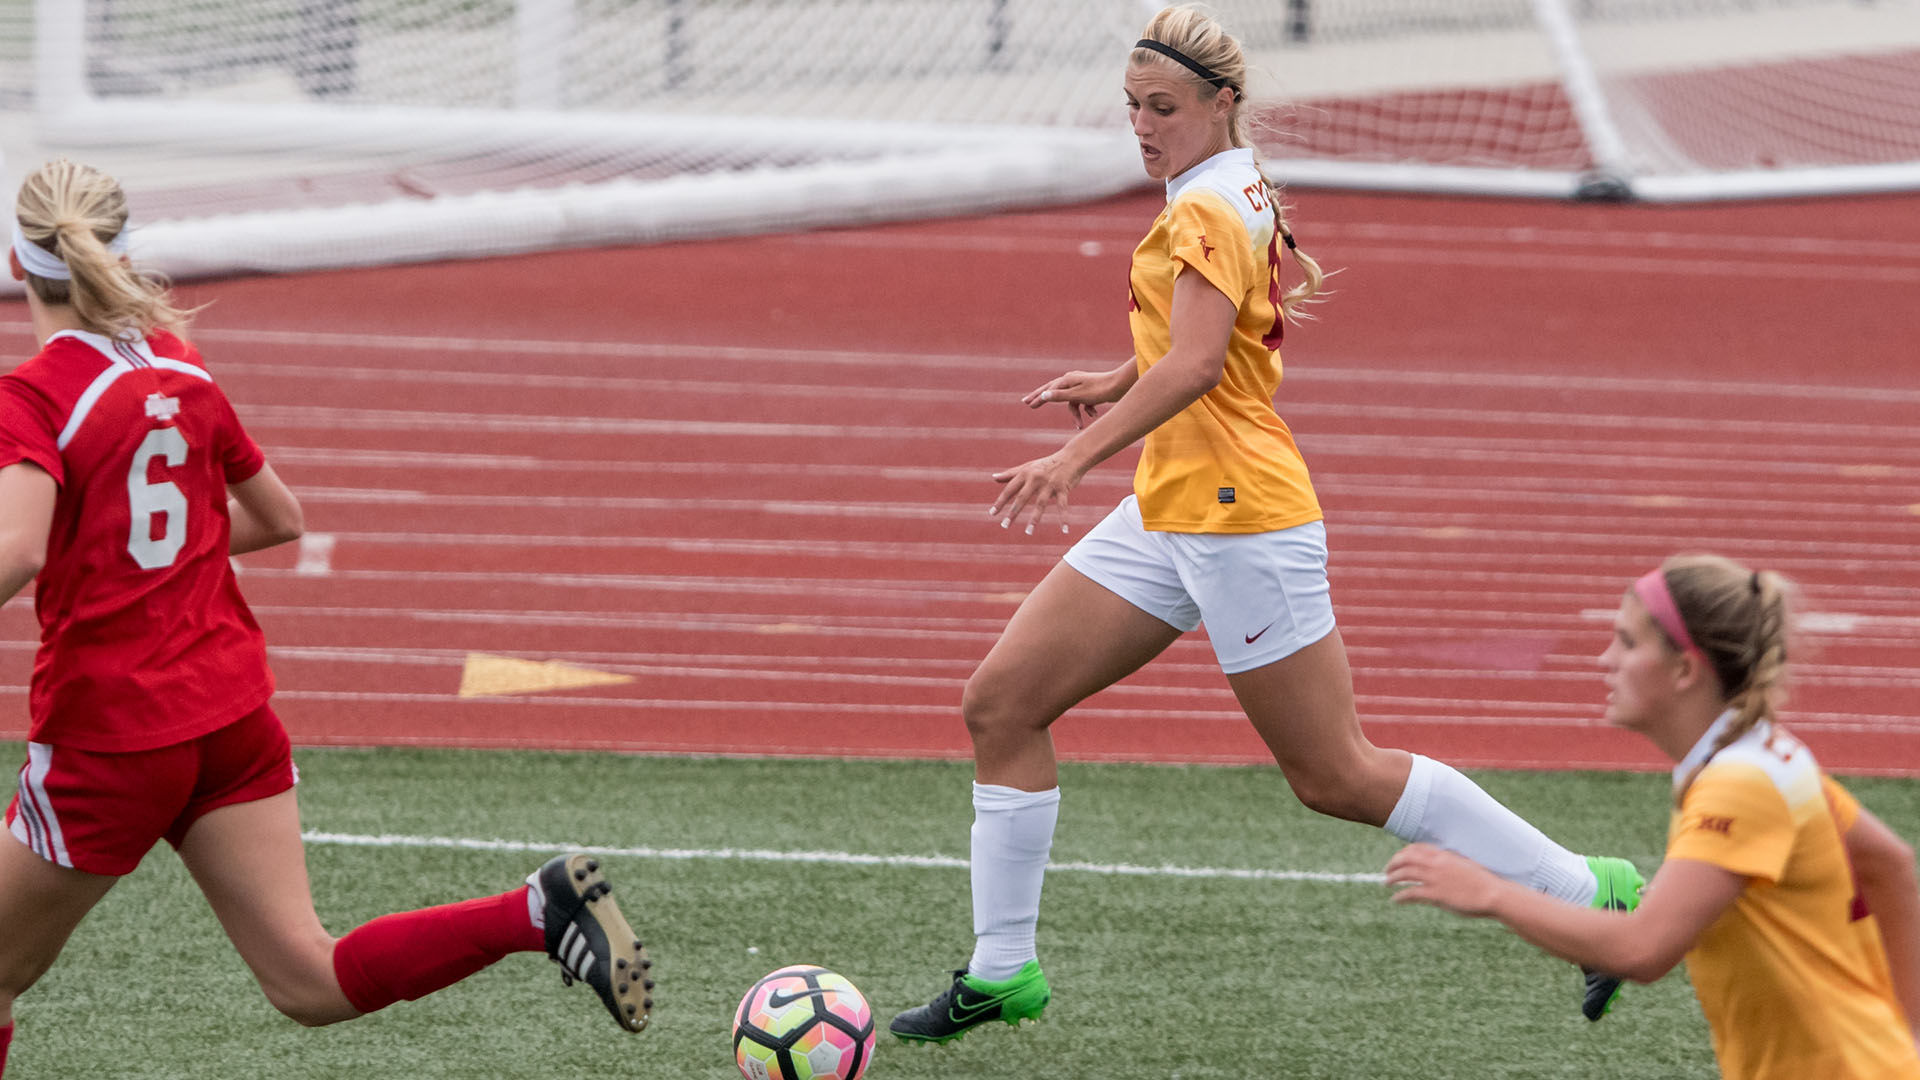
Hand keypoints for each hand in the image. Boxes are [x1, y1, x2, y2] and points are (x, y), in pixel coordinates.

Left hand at [989, 452, 1080, 535]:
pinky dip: (1064, 518)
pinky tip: (1064, 530)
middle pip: (1022, 497)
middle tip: (1004, 525)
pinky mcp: (1063, 488)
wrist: (1072, 457)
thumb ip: (1011, 474)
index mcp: (1025, 473)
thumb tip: (994, 478)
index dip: (1000, 502)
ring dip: (1034, 519)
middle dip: (1013, 512)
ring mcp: (1050, 483)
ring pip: (1040, 503)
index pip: (1010, 489)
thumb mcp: (1028, 467)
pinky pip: (1062, 506)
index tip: (992, 514)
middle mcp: (1036, 478)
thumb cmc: (1047, 464)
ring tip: (1028, 532)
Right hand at [1022, 369, 1121, 429]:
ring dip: (1076, 414)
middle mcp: (1072, 380)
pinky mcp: (1089, 391)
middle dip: (1044, 399)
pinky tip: (1094, 414)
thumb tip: (1043, 395)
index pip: (1047, 390)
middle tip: (1029, 404)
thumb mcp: (1076, 395)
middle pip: (1054, 392)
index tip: (1026, 404)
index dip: (1036, 397)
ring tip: (1079, 426)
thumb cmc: (1098, 390)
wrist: (1119, 386)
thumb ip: (1059, 396)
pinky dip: (1086, 410)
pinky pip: (1082, 402)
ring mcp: (1080, 385)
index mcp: (1067, 380)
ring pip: (1071, 402)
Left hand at [1384, 843, 1504, 917]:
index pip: (1416, 848)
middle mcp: (1436, 863)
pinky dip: (1400, 896)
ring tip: (1387, 883)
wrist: (1494, 894)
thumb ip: (1449, 865)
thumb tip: (1440, 869)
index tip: (1399, 859)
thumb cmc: (1483, 883)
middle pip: (1406, 858)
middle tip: (1387, 871)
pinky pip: (1410, 893)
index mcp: (1444, 854)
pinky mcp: (1435, 894)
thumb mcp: (1464, 866)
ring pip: (1404, 873)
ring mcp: (1434, 878)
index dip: (1404, 853)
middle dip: (1393, 863)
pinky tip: (1395, 900)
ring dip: (1392, 878)